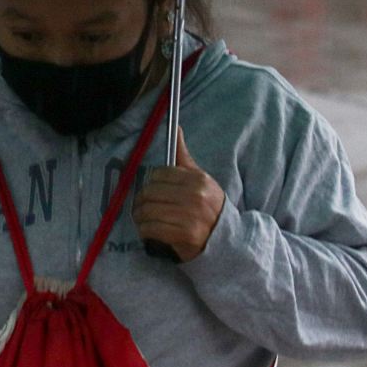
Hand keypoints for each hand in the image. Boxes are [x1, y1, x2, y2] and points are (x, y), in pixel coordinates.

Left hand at [135, 129, 225, 262]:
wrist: (227, 237)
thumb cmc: (209, 205)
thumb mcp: (201, 179)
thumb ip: (183, 157)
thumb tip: (176, 128)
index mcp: (198, 180)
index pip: (159, 174)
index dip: (151, 183)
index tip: (152, 191)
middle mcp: (195, 196)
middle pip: (150, 192)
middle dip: (141, 200)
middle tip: (141, 206)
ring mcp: (190, 216)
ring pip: (148, 210)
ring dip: (140, 216)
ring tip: (142, 219)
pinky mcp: (184, 234)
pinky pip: (151, 228)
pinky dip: (145, 230)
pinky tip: (148, 230)